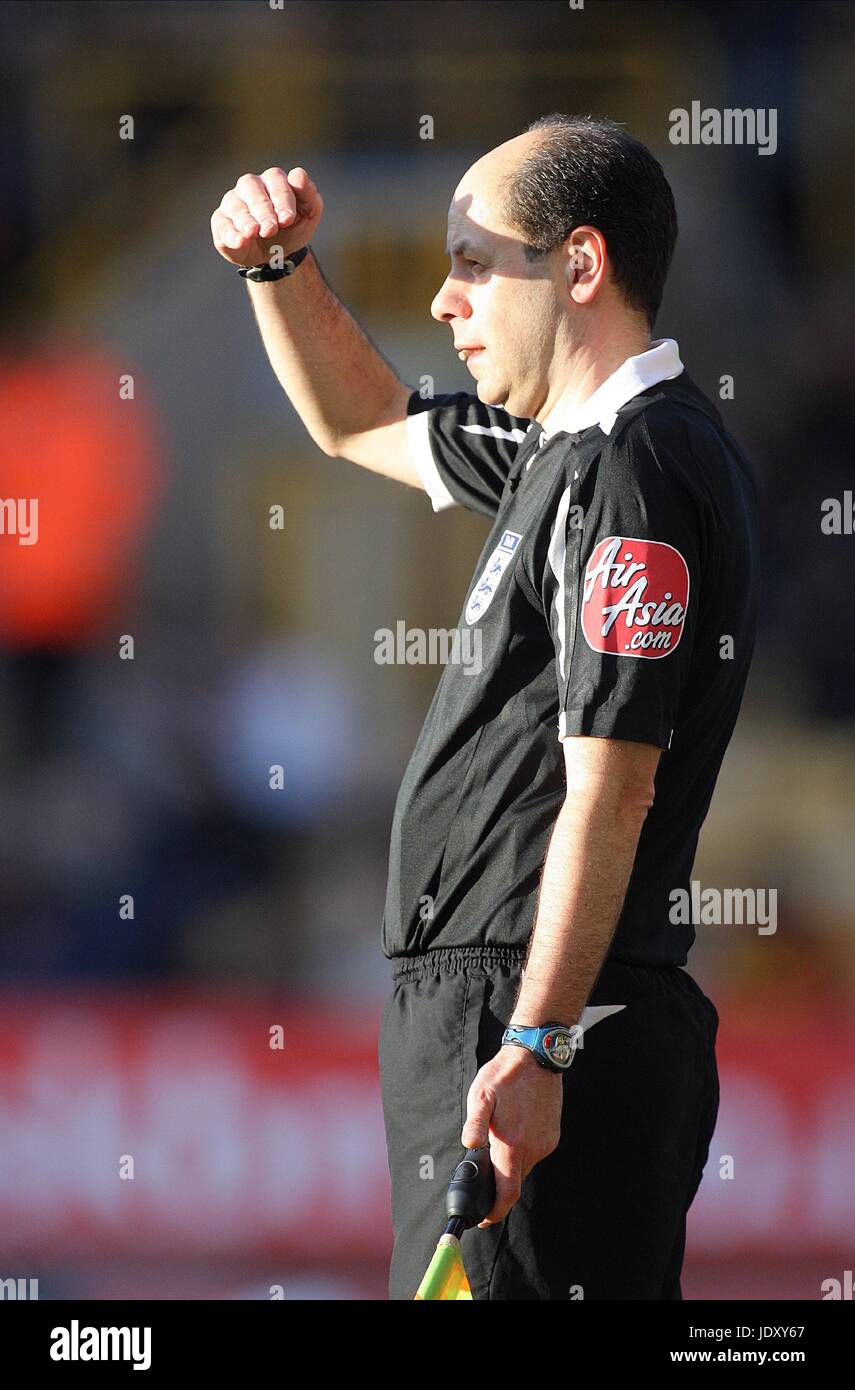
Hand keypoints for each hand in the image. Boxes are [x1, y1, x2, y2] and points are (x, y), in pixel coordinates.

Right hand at [210, 166, 323, 267]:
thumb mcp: (309, 214)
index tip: (288, 220)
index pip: (276, 180)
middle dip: (263, 210)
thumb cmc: (292, 228)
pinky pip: (222, 224)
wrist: (277, 254)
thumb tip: (298, 174)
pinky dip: (230, 233)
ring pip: (235, 205)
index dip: (282, 199)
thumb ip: (309, 194)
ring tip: (253, 232)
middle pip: (252, 189)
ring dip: (245, 220)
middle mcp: (250, 186)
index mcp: (273, 180)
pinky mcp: (221, 221)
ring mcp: (233, 202)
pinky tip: (240, 241)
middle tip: (271, 229)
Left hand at [461, 1043, 562, 1225]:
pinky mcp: (553, 1136)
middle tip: (483, 1179)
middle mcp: (534, 1149)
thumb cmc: (504, 1076)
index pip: (507, 1193)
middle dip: (499, 1188)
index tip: (484, 1218)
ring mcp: (546, 1143)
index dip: (495, 1211)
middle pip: (515, 1183)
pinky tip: (513, 1135)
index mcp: (513, 1145)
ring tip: (496, 1147)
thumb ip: (475, 1125)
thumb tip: (469, 1147)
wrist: (537, 1056)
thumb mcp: (481, 1097)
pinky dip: (521, 1153)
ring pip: (525, 1168)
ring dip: (510, 1168)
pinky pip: (535, 1154)